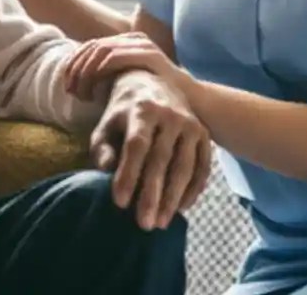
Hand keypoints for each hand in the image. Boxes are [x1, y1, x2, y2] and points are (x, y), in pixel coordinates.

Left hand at [63, 32, 185, 100]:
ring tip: (83, 94)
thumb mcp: (126, 85)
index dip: (73, 65)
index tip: (67, 88)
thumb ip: (107, 80)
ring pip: (99, 51)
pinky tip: (96, 92)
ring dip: (85, 73)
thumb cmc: (157, 99)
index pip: (89, 47)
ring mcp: (141, 45)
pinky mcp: (148, 55)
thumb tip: (77, 85)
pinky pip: (114, 58)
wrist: (193, 104)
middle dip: (76, 69)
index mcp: (124, 44)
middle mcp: (131, 39)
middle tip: (71, 91)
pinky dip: (98, 73)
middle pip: (91, 47)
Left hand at [88, 70, 210, 230]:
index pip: (136, 145)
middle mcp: (169, 115)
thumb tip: (107, 170)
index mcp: (141, 109)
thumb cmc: (123, 113)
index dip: (128, 173)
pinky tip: (182, 208)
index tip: (119, 202)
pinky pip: (202, 166)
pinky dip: (193, 190)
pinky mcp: (204, 134)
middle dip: (152, 194)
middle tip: (144, 224)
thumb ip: (102, 147)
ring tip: (161, 223)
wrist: (154, 82)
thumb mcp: (106, 123)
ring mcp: (190, 124)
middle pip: (161, 160)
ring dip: (173, 198)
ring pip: (184, 166)